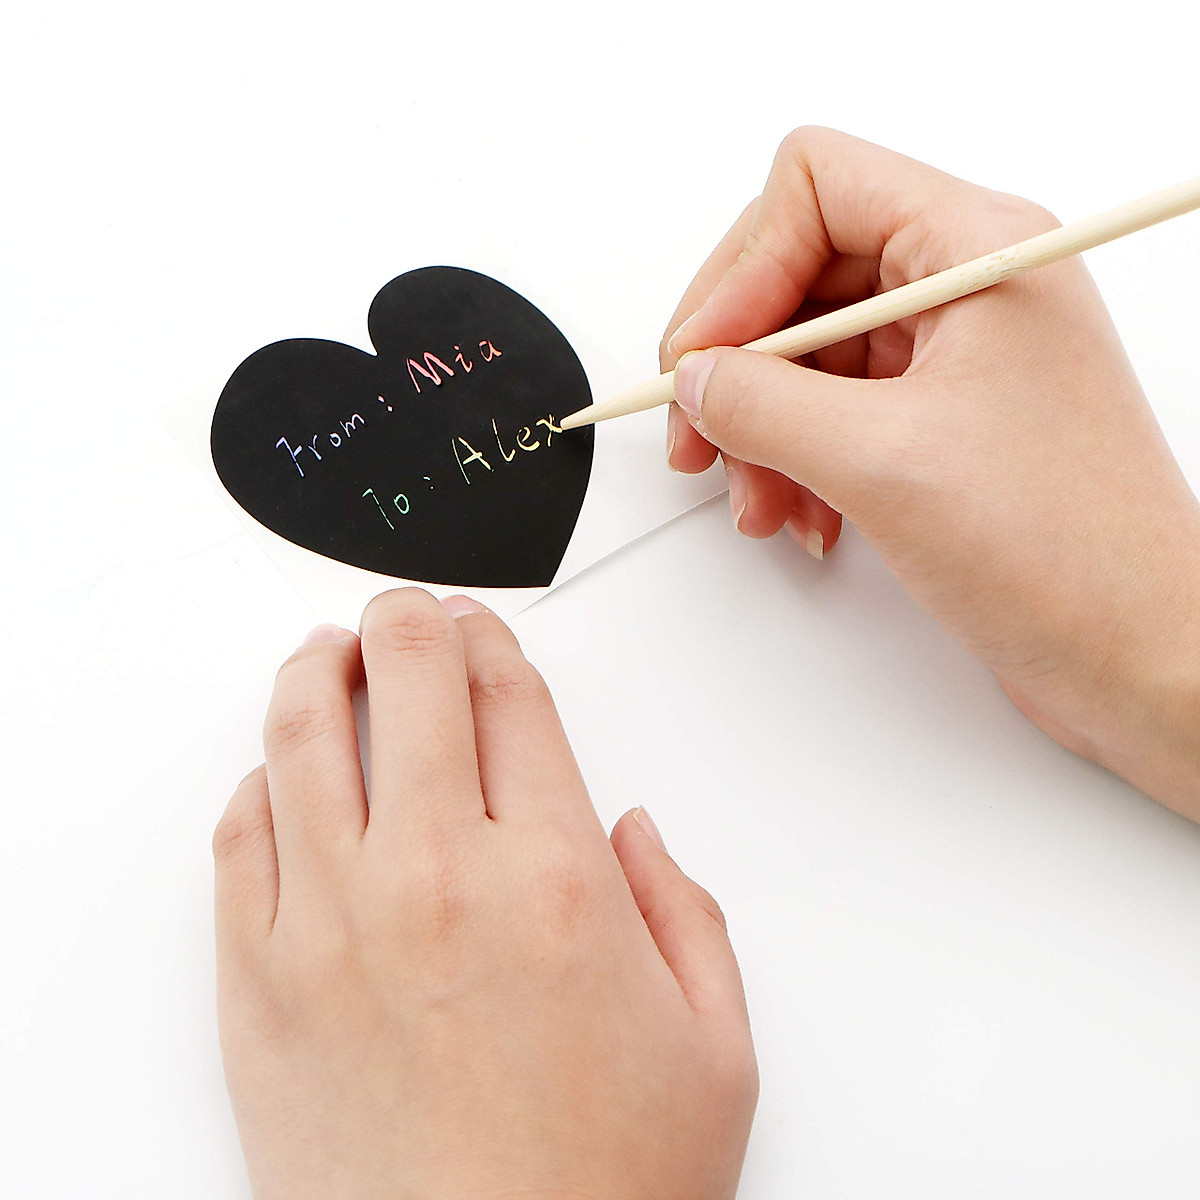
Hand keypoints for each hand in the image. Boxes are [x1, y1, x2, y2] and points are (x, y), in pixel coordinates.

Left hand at [214, 589, 756, 1198]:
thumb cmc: (602, 1191)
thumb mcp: (714, 1044)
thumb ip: (684, 912)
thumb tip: (631, 831)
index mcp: (557, 880)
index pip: (512, 700)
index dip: (494, 642)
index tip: (482, 628)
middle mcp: (441, 879)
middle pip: (411, 684)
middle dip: (408, 625)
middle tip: (404, 614)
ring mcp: (335, 926)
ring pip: (304, 739)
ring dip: (316, 673)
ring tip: (325, 654)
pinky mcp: (261, 987)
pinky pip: (240, 842)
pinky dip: (255, 786)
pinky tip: (275, 773)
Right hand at [661, 127, 1199, 815]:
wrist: (1136, 652)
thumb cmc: (1067, 551)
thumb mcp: (882, 462)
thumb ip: (764, 404)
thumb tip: (698, 380)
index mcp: (976, 250)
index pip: (815, 188)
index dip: (741, 270)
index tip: (703, 357)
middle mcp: (967, 285)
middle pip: (800, 271)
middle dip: (739, 359)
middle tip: (698, 430)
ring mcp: (956, 354)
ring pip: (810, 351)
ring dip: (762, 426)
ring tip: (758, 500)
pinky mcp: (944, 419)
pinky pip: (836, 409)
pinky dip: (799, 459)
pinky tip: (803, 516)